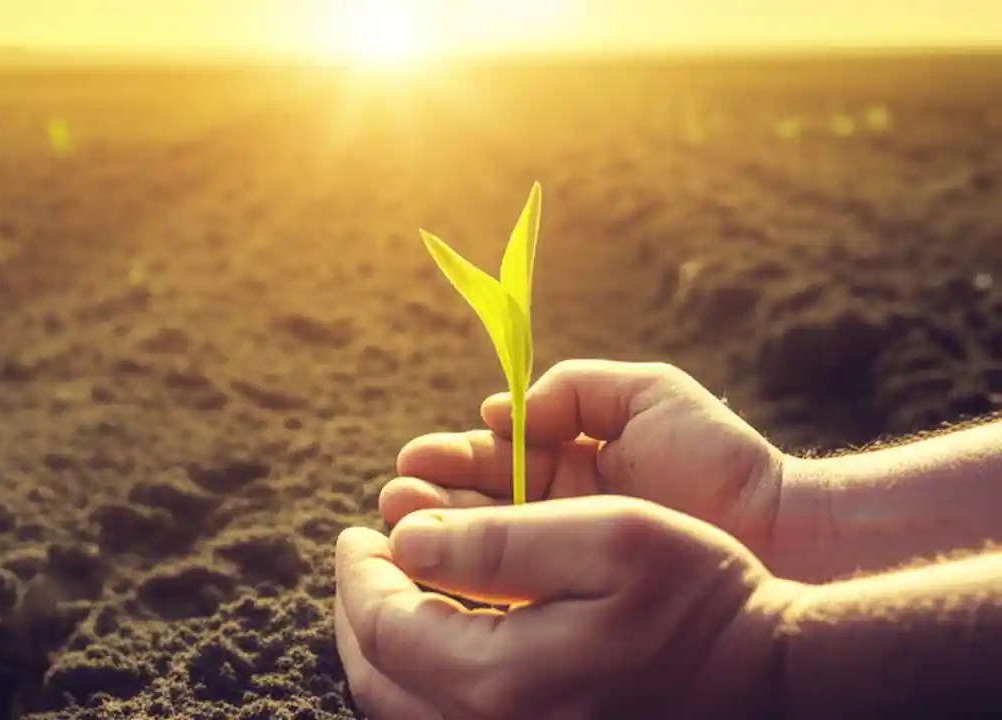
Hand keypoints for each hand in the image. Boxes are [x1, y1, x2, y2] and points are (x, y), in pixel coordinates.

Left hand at [335, 496, 797, 718]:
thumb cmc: (700, 598)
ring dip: (382, 648)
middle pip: (379, 680)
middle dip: (357, 612)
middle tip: (362, 558)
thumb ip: (498, 539)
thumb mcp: (610, 537)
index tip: (360, 530)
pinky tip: (437, 640)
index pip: (384, 627)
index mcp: (503, 682)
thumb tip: (407, 543)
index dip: (359, 575)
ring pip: (404, 712)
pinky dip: (420, 681)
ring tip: (389, 593)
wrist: (777, 677)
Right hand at [380, 360, 787, 558]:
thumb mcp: (647, 396)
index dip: (447, 459)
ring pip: (482, 547)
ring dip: (437, 536)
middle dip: (428, 500)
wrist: (780, 530)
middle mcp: (556, 510)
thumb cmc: (718, 459)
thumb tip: (501, 410)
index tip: (414, 460)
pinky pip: (514, 587)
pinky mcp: (578, 597)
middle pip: (472, 505)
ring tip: (402, 525)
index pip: (489, 459)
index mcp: (566, 460)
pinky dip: (473, 577)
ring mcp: (565, 557)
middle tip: (398, 499)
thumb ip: (576, 387)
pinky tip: (441, 569)